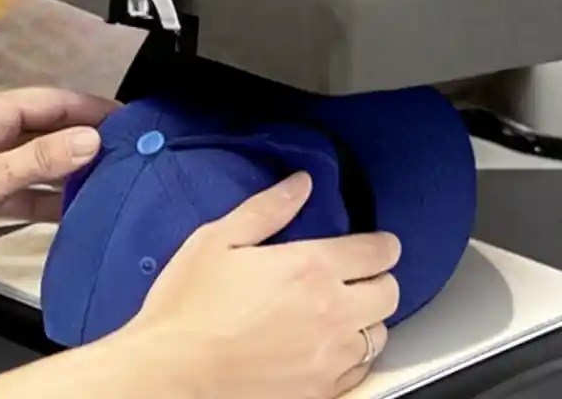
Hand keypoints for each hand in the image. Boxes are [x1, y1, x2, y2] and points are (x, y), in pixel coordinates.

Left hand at [0, 88, 117, 274]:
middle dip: (88, 142)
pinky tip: (77, 212)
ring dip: (71, 175)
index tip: (132, 121)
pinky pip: (25, 194)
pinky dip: (49, 201)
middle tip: (133, 156)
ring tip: (115, 184)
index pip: (55, 102)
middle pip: (51, 132)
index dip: (94, 109)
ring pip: (40, 166)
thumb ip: (42, 160)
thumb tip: (94, 139)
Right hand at [126, 173, 401, 398]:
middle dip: (377, 280)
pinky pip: (360, 372)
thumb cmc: (187, 307)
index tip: (374, 247)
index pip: (379, 252)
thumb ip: (267, 209)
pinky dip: (352, 359)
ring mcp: (330, 358)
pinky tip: (325, 350)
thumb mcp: (217, 241)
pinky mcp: (321, 392)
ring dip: (366, 321)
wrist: (172, 376)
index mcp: (311, 267)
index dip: (381, 245)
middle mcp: (333, 312)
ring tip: (339, 316)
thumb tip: (302, 183)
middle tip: (355, 279)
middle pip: (389, 293)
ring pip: (379, 334)